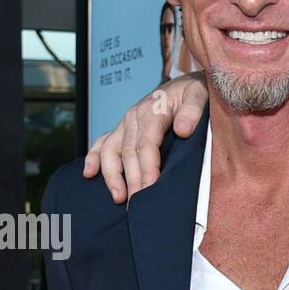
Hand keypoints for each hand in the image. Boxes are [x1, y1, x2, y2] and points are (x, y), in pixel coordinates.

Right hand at [83, 71, 209, 202]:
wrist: (187, 84)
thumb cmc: (195, 92)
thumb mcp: (200, 95)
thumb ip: (193, 111)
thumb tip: (183, 129)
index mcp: (151, 110)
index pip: (146, 145)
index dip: (147, 168)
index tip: (150, 188)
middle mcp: (133, 117)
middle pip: (128, 153)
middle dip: (132, 180)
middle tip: (137, 205)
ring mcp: (125, 123)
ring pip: (110, 151)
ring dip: (111, 175)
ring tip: (118, 198)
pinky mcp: (123, 129)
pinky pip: (103, 143)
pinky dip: (94, 158)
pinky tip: (88, 174)